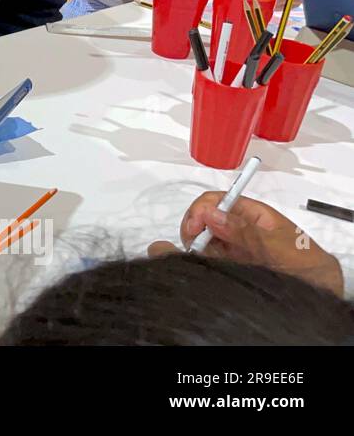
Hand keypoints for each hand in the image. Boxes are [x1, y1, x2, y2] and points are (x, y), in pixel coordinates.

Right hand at [148, 193, 343, 295]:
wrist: (319, 295)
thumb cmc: (307, 267)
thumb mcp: (280, 246)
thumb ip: (246, 231)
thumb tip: (212, 213)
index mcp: (252, 216)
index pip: (218, 202)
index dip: (202, 210)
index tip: (193, 228)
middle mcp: (237, 231)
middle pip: (203, 220)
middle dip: (192, 229)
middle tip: (191, 247)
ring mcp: (231, 252)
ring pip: (199, 241)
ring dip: (187, 246)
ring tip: (179, 257)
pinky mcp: (226, 270)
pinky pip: (203, 262)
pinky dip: (189, 261)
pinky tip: (181, 263)